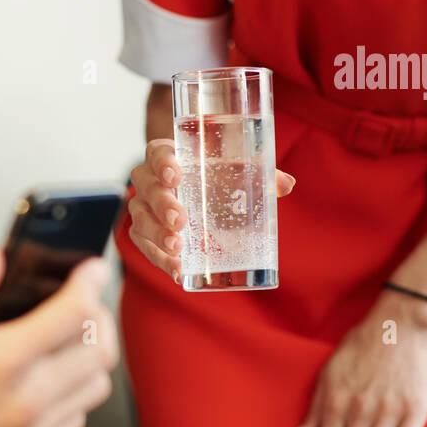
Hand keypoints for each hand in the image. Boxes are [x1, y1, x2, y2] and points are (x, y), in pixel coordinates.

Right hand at [0, 244, 118, 426]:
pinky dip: (75, 392)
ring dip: (91, 355)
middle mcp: (26, 401)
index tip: (91, 270)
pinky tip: (47, 378)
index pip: (76, 313)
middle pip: (100, 349)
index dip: (90, 282)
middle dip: (98, 315)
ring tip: (67, 338)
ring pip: (96, 386)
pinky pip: (76, 419)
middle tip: (80, 301)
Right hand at [127, 139, 295, 280]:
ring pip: (140, 219)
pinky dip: (160, 260)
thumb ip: (258, 173)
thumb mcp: (233, 169)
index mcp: (166, 156)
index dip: (162, 163)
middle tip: (180, 221)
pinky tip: (178, 272)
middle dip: (162, 205)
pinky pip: (145, 246)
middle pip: (146, 188)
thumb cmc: (213, 174)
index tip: (175, 175)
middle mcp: (148, 180)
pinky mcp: (143, 232)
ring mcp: (143, 207)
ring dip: (157, 234)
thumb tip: (287, 184)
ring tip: (177, 248)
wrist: (191, 188)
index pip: (157, 153)